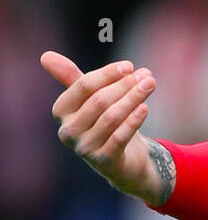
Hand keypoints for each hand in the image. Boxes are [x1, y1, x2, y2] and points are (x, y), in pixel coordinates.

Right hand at [40, 51, 173, 204]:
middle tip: (147, 76)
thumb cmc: (104, 124)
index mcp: (61, 111)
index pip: (83, 86)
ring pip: (111, 117)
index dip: (107, 74)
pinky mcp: (103, 161)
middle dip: (125, 85)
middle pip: (99, 100)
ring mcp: (85, 148)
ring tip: (150, 86)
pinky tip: (145, 107)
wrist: (123, 163)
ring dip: (133, 99)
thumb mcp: (89, 100)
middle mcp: (68, 130)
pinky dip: (133, 120)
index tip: (130, 66)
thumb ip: (73, 78)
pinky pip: (120, 137)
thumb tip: (45, 55)